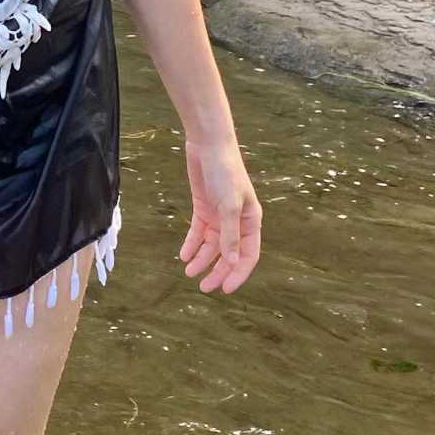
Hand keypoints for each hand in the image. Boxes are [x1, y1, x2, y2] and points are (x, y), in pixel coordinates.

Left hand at [181, 135, 260, 293]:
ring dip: (201, 259)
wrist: (208, 145)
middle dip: (217, 271)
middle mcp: (237, 221)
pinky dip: (192, 244)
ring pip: (212, 245)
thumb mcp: (229, 205)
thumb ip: (230, 234)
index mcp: (251, 221)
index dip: (238, 273)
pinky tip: (183, 255)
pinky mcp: (204, 208)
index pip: (248, 255)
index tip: (225, 289)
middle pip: (228, 253)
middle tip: (204, 287)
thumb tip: (231, 260)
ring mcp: (220, 215)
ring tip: (189, 272)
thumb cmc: (225, 172)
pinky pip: (198, 232)